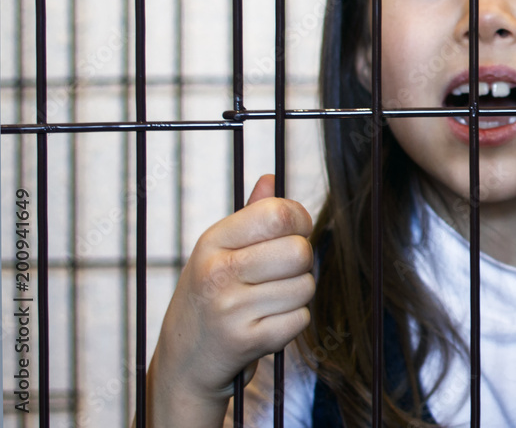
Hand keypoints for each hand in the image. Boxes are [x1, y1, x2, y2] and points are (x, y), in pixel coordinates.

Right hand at [145, 175, 314, 424]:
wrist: (183, 362)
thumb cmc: (210, 297)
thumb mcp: (219, 251)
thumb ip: (250, 215)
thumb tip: (270, 178)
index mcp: (213, 241)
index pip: (278, 214)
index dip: (300, 221)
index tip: (295, 232)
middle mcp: (217, 272)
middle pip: (299, 251)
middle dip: (301, 263)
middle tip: (281, 274)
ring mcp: (230, 309)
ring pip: (305, 287)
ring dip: (297, 296)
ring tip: (269, 302)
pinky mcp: (246, 340)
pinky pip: (300, 319)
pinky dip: (292, 323)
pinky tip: (267, 325)